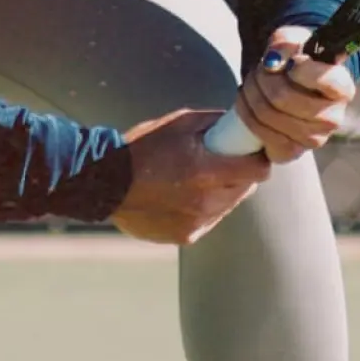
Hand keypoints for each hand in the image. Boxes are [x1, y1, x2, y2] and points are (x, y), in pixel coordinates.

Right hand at [110, 108, 271, 245]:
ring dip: (220, 193)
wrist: (102, 182)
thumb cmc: (140, 147)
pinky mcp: (184, 237)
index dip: (257, 159)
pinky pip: (207, 220)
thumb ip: (214, 123)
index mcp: (205, 171)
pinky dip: (201, 208)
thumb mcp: (178, 123)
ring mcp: (195, 223)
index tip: (251, 152)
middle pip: (245, 190)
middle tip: (220, 163)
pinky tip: (179, 195)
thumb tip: (239, 124)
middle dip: (238, 175)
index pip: (257, 171)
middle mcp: (205, 202)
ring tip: (194, 178)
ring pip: (227, 206)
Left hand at [234, 27, 359, 163]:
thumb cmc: (296, 59)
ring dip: (250, 95)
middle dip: (262, 78)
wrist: (292, 86)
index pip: (324, 78)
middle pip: (282, 97)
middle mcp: (333, 117)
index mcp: (342, 87)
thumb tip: (272, 63)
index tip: (291, 62)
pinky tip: (250, 105)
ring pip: (267, 116)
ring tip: (253, 84)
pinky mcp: (293, 152)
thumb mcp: (293, 39)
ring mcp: (314, 138)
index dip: (299, 68)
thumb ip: (284, 42)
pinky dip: (248, 118)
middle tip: (261, 70)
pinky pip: (263, 137)